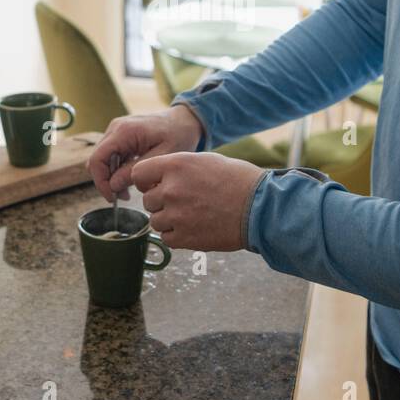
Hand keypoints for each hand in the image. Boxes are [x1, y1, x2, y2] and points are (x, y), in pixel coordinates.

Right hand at [87, 105, 204, 202]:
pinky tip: (131, 177)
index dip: (101, 182)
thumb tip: (113, 186)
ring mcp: (116, 130)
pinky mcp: (120, 135)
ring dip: (111, 176)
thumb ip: (135, 171)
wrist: (185, 120)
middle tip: (122, 196)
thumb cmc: (178, 135)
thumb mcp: (160, 158)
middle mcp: (115, 128)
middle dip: (106, 181)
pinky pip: (110, 155)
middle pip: (96, 160)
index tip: (112, 197)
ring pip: (102, 159)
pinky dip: (116, 169)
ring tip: (128, 190)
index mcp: (124, 131)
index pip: (97, 159)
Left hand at [130, 151, 265, 251]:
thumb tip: (159, 178)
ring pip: (155, 221)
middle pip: (147, 200)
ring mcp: (176, 215)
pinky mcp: (184, 238)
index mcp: (175, 166)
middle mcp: (171, 189)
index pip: (139, 174)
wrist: (260, 208)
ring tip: (192, 215)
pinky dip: (176, 235)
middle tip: (185, 202)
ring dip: (169, 220)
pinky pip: (166, 238)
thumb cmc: (238, 181)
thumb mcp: (205, 161)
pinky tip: (194, 227)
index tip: (156, 185)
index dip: (146, 180)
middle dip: (161, 202)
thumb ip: (178, 169)